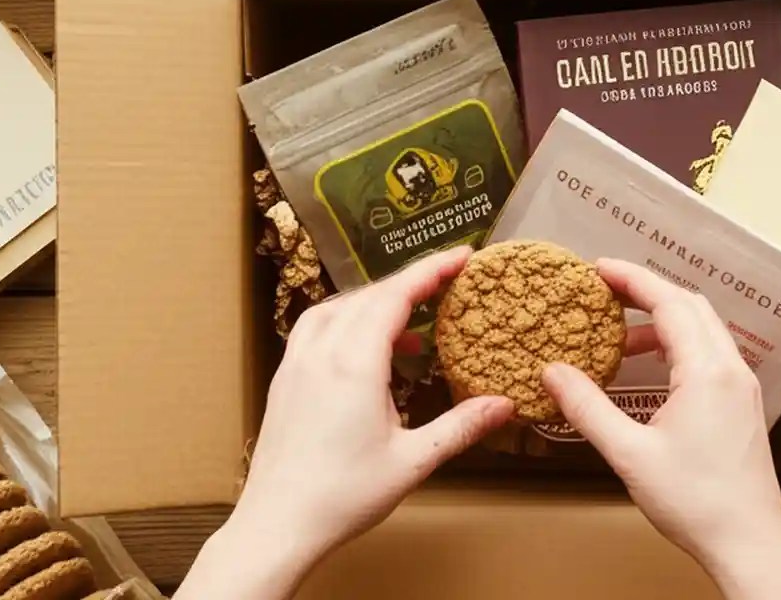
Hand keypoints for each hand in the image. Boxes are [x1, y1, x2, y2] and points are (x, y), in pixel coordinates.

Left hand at [176, 246, 513, 599]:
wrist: (277, 524)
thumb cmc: (341, 496)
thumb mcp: (412, 461)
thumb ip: (460, 427)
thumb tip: (502, 405)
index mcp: (353, 363)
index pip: (396, 295)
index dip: (431, 270)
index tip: (462, 256)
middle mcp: (320, 352)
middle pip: (369, 296)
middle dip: (410, 285)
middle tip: (447, 283)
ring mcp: (296, 364)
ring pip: (339, 308)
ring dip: (376, 305)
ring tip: (409, 329)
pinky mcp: (284, 380)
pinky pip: (317, 330)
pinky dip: (347, 323)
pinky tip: (366, 352)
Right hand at [541, 258, 780, 599]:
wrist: (747, 544)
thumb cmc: (696, 503)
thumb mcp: (629, 454)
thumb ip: (588, 408)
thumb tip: (553, 373)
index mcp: (707, 372)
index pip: (669, 303)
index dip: (632, 279)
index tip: (598, 269)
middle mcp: (731, 370)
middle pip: (691, 306)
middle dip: (647, 292)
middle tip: (605, 291)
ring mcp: (742, 388)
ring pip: (704, 330)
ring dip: (663, 321)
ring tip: (620, 336)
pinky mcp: (742, 406)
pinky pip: (710, 355)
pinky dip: (678, 346)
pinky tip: (651, 369)